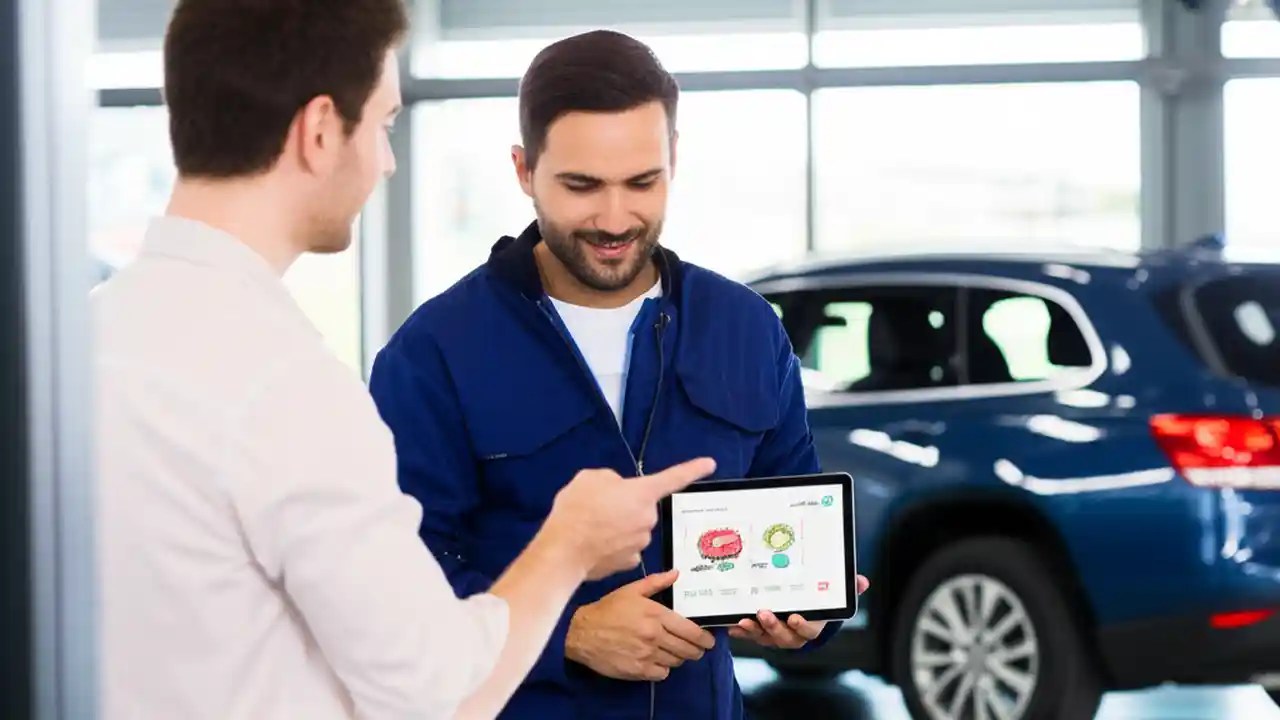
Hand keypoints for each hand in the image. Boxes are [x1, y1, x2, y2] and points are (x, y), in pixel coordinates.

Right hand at [544, 458, 715, 580]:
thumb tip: (616, 490)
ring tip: (592, 527)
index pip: (673, 478)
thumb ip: (611, 481)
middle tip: (599, 507)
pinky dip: (614, 546)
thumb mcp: (590, 478)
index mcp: (642, 493)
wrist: (564, 551)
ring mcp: (641, 543)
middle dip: (625, 506)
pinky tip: (597, 545)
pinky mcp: (630, 562)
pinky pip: (626, 548)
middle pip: (641, 507)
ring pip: (633, 528)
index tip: (710, 464)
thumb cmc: (577, 510)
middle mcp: (647, 518)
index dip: (693, 469)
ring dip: (618, 526)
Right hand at [565, 570, 715, 681]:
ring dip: (679, 658)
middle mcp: (654, 636)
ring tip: (676, 653)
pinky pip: (661, 673)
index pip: (690, 631)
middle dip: (696, 650)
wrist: (581, 633)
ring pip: (675, 662)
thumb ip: (656, 582)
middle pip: (687, 649)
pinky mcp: (637, 670)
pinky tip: (658, 661)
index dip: (704, 638)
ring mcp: (646, 655)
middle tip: (698, 649)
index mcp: (656, 615)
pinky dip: (663, 669)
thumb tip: (677, 574)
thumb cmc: (607, 610)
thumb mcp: (631, 590)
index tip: (708, 640)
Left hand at [728, 575, 870, 649]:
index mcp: (813, 625)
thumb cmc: (819, 603)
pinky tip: (731, 626)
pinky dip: (741, 632)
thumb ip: (847, 588)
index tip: (794, 617)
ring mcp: (776, 635)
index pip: (810, 630)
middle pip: (785, 637)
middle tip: (763, 613)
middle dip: (772, 627)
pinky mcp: (761, 633)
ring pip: (765, 638)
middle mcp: (794, 634)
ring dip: (754, 630)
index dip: (802, 626)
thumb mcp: (834, 594)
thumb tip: (862, 582)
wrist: (807, 612)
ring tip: (743, 620)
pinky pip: (751, 635)